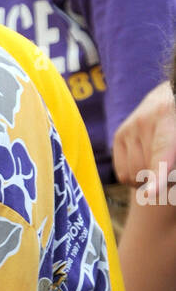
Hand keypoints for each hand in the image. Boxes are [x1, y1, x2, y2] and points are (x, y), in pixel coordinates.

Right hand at [112, 81, 175, 197]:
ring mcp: (129, 129)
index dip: (157, 176)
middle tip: (172, 171)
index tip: (150, 194)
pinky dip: (135, 177)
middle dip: (161, 180)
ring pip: (134, 176)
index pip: (161, 154)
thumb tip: (154, 191)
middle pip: (148, 171)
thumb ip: (171, 163)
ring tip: (160, 165)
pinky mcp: (119, 136)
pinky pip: (123, 173)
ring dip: (148, 179)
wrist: (172, 97)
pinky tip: (146, 164)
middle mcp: (144, 122)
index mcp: (167, 117)